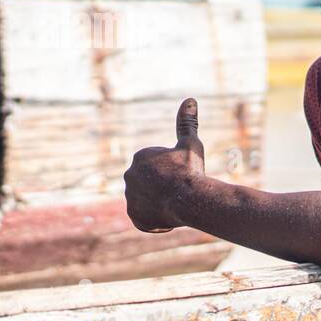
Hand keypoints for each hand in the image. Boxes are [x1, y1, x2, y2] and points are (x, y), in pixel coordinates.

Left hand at [124, 97, 205, 232]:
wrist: (191, 199)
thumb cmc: (191, 170)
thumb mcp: (191, 144)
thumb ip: (187, 123)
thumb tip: (190, 100)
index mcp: (139, 157)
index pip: (156, 167)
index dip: (172, 172)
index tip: (181, 174)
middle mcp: (129, 175)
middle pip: (150, 183)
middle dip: (163, 188)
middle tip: (179, 190)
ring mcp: (130, 197)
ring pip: (147, 201)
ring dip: (159, 203)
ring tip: (175, 203)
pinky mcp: (134, 216)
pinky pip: (144, 218)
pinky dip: (156, 219)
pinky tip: (169, 216)